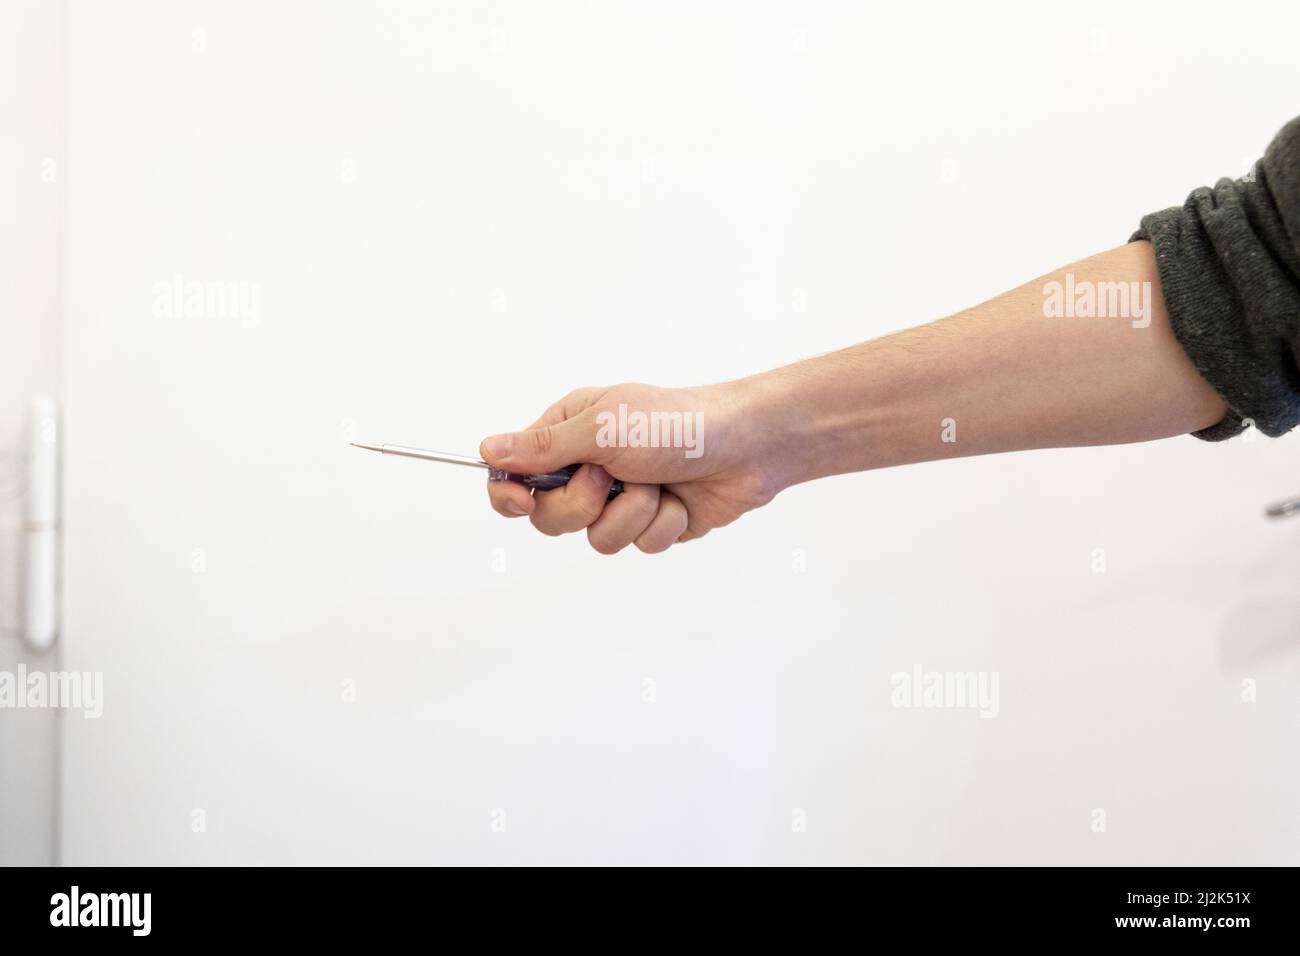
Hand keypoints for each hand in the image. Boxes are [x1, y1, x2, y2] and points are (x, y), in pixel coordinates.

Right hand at [479, 381, 782, 553]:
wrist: (748, 445)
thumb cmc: (676, 422)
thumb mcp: (603, 428)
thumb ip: (544, 447)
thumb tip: (487, 450)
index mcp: (570, 433)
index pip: (515, 473)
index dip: (508, 494)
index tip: (518, 501)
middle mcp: (590, 467)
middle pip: (549, 517)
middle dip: (583, 504)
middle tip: (610, 477)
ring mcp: (621, 498)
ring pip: (596, 538)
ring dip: (631, 514)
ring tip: (657, 485)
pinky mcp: (652, 523)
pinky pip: (638, 545)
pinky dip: (661, 525)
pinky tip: (680, 500)